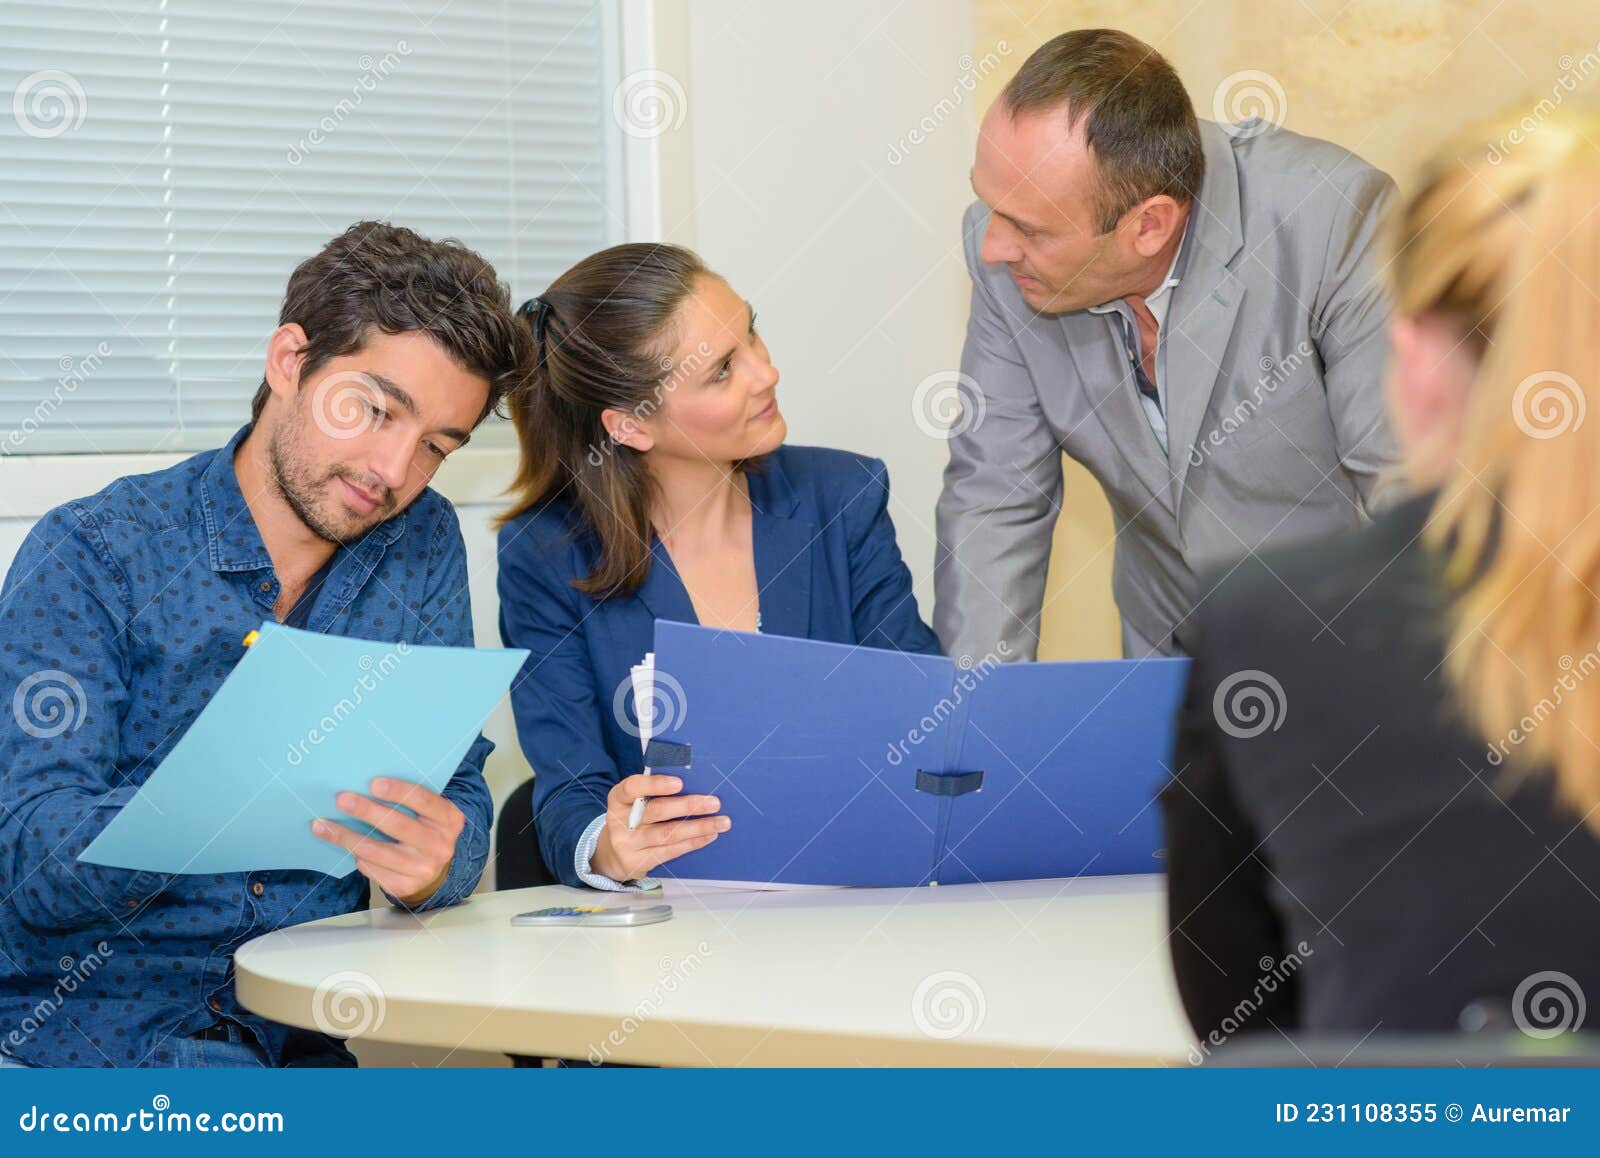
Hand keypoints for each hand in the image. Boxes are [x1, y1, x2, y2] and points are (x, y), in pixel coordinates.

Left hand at [312, 777, 464, 906]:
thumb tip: (366, 784)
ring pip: (377, 852)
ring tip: (323, 825)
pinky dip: (356, 856)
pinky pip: (372, 869)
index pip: (424, 801)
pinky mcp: (404, 886)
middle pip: (398, 826)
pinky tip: (345, 844)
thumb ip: (411, 800)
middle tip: (342, 799)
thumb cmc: (426, 830)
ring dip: (346, 837)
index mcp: (448, 820)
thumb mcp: (430, 813)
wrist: (437, 869)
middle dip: (367, 811)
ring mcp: (422, 869)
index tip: (373, 783)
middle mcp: (439, 846)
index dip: (399, 791)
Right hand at [588, 773, 728, 881]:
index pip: (632, 788)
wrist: (613, 854)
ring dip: (698, 827)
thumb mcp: (635, 802)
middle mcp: (619, 821)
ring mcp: (627, 844)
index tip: (679, 783)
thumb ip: (655, 792)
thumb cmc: (634, 818)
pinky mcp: (638, 862)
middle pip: (656, 811)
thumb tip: (695, 783)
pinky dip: (693, 842)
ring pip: (667, 834)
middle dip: (688, 806)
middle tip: (714, 802)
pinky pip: (670, 851)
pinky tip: (709, 836)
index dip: (655, 784)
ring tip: (721, 822)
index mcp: (618, 798)